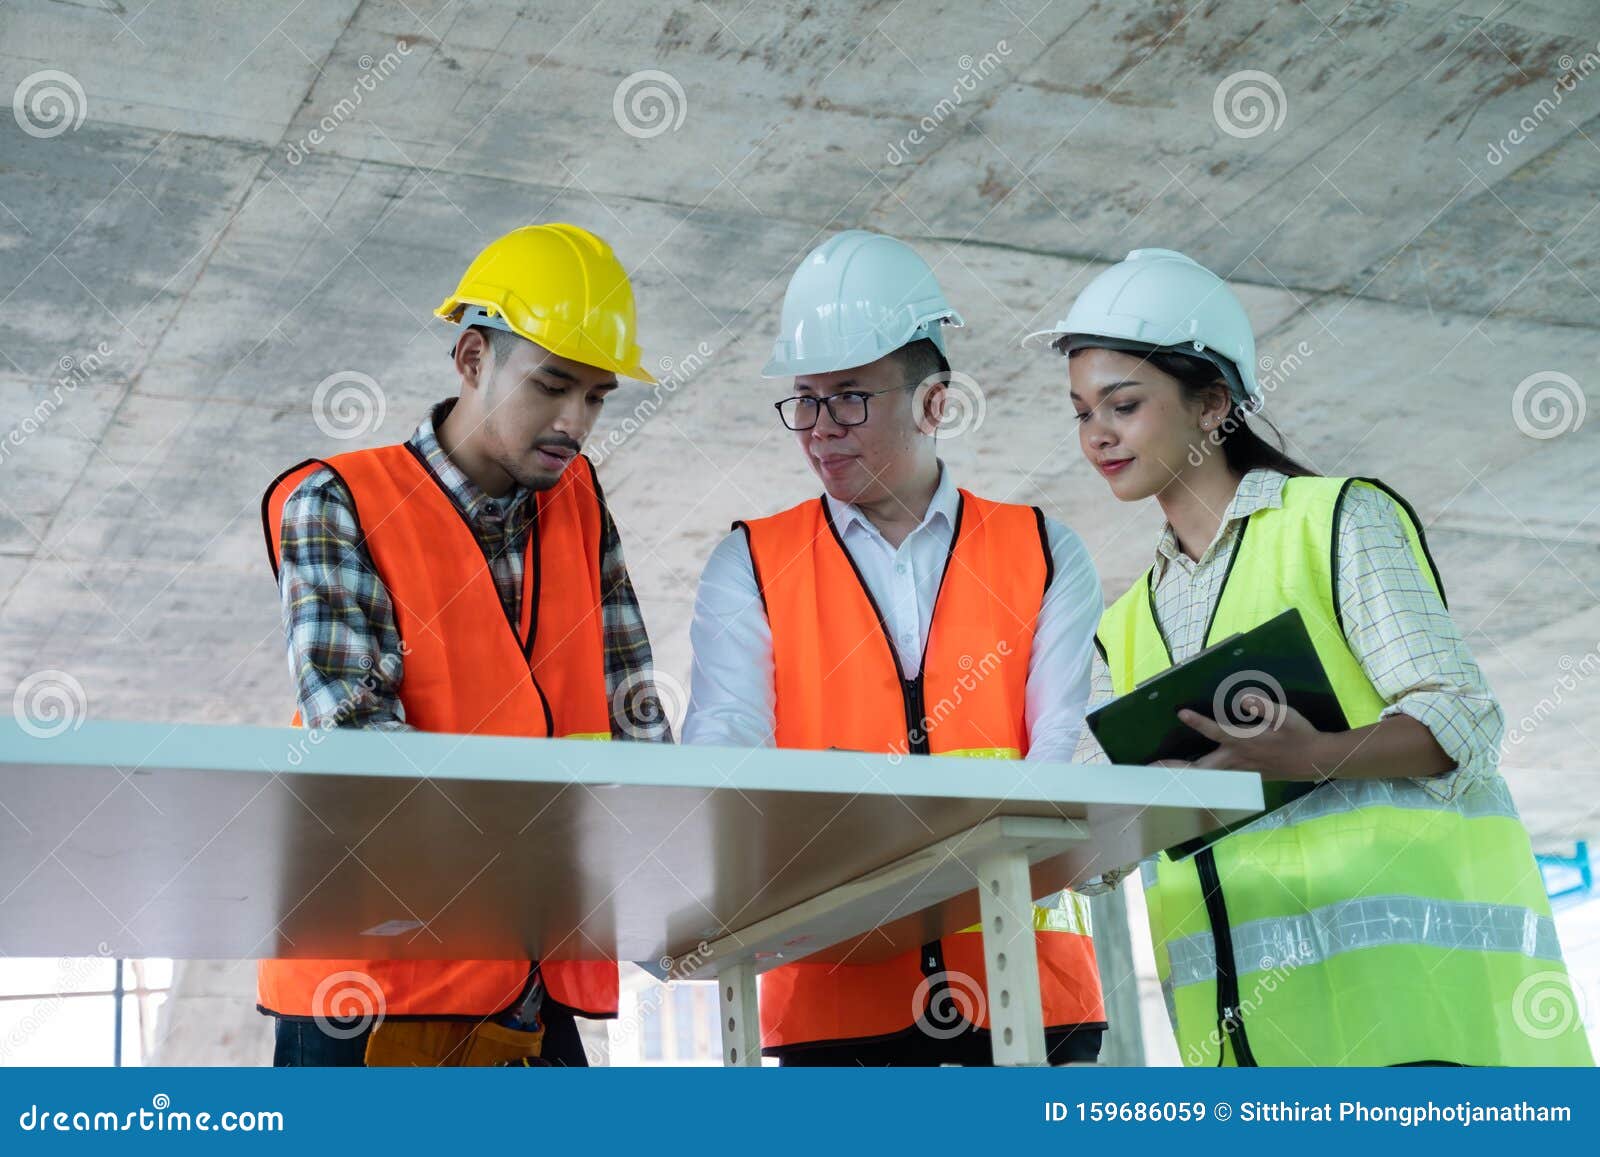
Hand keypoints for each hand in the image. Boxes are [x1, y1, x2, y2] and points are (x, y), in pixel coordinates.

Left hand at [1171, 693, 1326, 779]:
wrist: (1314, 760)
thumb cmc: (1299, 735)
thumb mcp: (1285, 715)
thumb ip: (1263, 707)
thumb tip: (1243, 699)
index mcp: (1244, 742)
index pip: (1215, 731)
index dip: (1198, 722)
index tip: (1181, 713)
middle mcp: (1237, 759)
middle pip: (1199, 767)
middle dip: (1175, 767)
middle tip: (1151, 768)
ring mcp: (1239, 770)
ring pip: (1206, 776)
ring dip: (1182, 775)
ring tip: (1160, 772)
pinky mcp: (1244, 776)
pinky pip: (1216, 780)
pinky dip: (1199, 780)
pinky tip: (1188, 777)